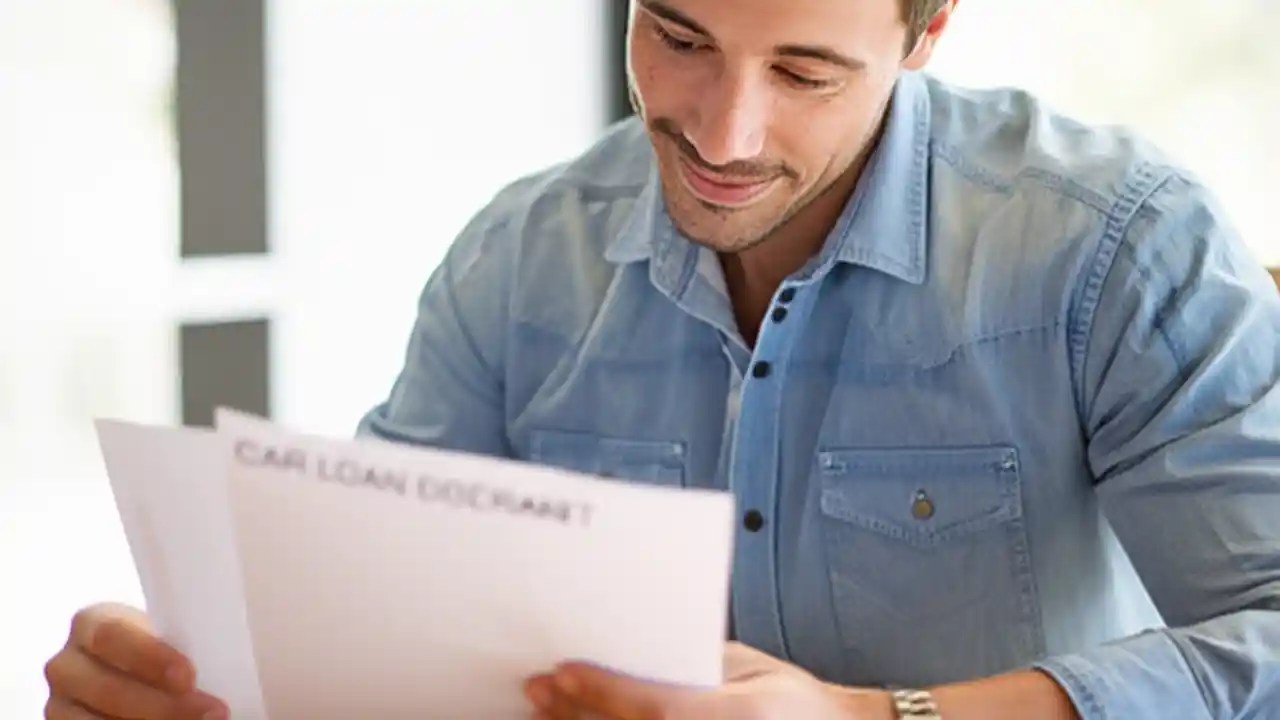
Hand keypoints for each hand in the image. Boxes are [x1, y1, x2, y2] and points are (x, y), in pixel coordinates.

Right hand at [43, 603, 227, 718]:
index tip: (189, 677)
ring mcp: (59, 704)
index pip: (113, 636)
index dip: (151, 658)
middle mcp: (66, 664)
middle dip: (165, 707)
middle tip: (214, 713)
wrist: (134, 671)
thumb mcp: (167, 636)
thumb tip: (226, 666)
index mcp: (92, 624)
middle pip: (109, 690)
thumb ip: (186, 644)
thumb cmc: (161, 648)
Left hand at [523, 641, 892, 719]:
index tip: (559, 672)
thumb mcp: (751, 669)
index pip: (654, 706)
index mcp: (737, 717)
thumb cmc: (797, 703)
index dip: (601, 689)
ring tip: (545, 716)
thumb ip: (696, 664)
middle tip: (536, 692)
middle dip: (576, 714)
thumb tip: (634, 654)